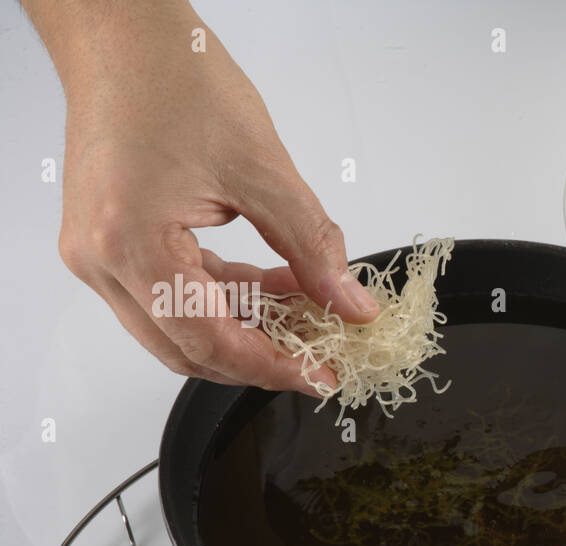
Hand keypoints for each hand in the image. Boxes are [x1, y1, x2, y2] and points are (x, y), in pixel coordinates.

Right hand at [24, 0, 377, 393]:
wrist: (122, 32)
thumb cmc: (175, 79)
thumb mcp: (264, 170)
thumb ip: (314, 247)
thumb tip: (351, 304)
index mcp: (131, 245)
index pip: (210, 342)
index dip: (272, 368)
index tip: (321, 376)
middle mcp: (101, 260)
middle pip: (187, 349)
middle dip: (259, 358)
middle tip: (319, 357)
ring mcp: (99, 253)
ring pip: (179, 327)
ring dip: (245, 328)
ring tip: (307, 315)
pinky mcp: (110, 242)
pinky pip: (171, 294)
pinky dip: (224, 298)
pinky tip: (275, 286)